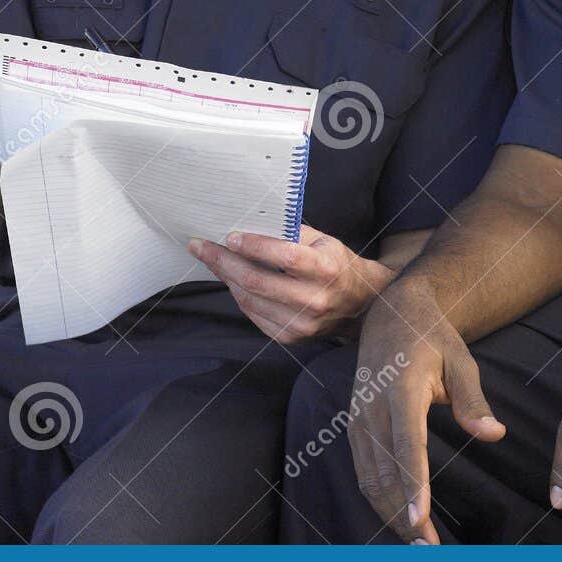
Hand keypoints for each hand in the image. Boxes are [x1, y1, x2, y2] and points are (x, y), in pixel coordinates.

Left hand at [189, 224, 390, 343]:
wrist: (360, 304)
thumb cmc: (337, 265)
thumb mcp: (323, 241)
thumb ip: (290, 234)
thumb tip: (250, 223)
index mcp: (325, 270)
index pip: (283, 257)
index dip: (253, 246)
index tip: (229, 236)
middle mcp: (313, 300)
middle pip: (257, 281)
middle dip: (223, 262)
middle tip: (201, 246)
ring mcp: (301, 324)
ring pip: (249, 299)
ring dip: (226, 278)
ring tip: (212, 260)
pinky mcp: (289, 338)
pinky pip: (253, 314)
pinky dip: (239, 294)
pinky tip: (232, 279)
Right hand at [347, 280, 504, 543]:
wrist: (390, 314)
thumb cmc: (433, 339)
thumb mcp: (460, 359)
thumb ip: (473, 399)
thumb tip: (494, 433)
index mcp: (402, 388)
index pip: (407, 445)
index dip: (413, 485)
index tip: (421, 521)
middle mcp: (373, 406)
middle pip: (384, 472)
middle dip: (404, 515)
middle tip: (430, 551)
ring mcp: (358, 417)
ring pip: (369, 478)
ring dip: (390, 514)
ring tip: (418, 544)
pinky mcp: (353, 426)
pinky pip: (362, 471)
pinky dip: (378, 500)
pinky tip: (399, 519)